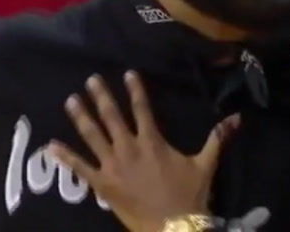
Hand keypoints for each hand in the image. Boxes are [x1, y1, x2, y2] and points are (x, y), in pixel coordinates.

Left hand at [49, 71, 240, 231]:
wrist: (173, 227)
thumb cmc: (189, 196)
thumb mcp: (205, 165)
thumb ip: (217, 138)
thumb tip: (237, 118)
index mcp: (153, 141)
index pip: (142, 109)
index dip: (135, 90)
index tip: (127, 73)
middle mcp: (130, 148)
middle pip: (112, 117)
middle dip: (101, 96)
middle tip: (91, 79)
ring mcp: (113, 166)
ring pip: (93, 136)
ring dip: (81, 117)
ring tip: (71, 101)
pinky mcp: (102, 184)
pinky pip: (80, 168)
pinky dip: (65, 156)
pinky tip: (51, 146)